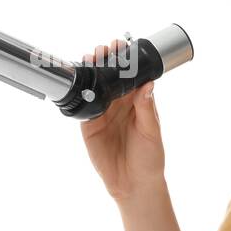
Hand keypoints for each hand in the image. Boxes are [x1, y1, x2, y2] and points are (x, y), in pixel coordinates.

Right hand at [79, 38, 165, 201]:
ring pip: (95, 88)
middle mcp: (118, 105)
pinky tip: (80, 84)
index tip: (121, 46)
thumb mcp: (151, 131)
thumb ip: (146, 108)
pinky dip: (81, 95)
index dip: (125, 60)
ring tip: (89, 59)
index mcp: (136, 102)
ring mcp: (102, 114)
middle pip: (109, 77)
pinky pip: (83, 107)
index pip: (130, 75)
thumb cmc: (150, 158)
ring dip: (91, 73)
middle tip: (102, 50)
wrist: (134, 184)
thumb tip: (148, 85)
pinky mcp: (89, 126)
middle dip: (105, 61)